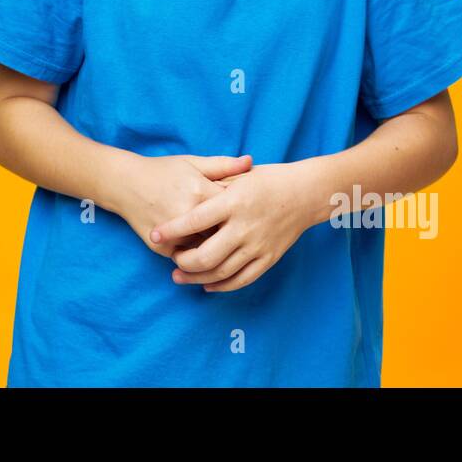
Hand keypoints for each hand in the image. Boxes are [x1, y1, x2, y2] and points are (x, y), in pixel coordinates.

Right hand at [110, 153, 252, 258]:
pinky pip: (190, 257)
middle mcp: (188, 216)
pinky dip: (197, 253)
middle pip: (224, 233)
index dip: (243, 211)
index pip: (235, 209)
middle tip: (240, 230)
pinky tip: (202, 246)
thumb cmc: (163, 171)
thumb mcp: (192, 163)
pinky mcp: (164, 250)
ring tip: (224, 241)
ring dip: (216, 247)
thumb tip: (251, 162)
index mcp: (200, 192)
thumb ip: (224, 165)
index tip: (247, 210)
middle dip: (231, 233)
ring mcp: (175, 236)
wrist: (124, 184)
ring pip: (208, 250)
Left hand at [151, 162, 315, 292]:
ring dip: (196, 278)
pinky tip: (206, 285)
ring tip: (180, 275)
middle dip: (183, 261)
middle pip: (206, 255)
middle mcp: (245, 226)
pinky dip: (221, 286)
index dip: (172, 230)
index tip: (155, 234)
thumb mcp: (238, 176)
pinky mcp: (269, 258)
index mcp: (234, 201)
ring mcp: (258, 245)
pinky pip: (241, 280)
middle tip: (171, 258)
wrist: (306, 193)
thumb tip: (183, 197)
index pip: (195, 220)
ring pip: (221, 272)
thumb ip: (212, 187)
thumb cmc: (267, 180)